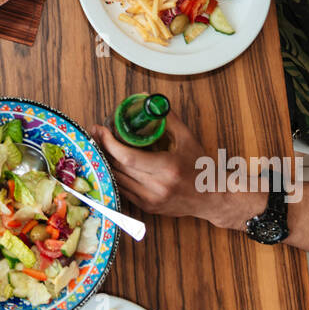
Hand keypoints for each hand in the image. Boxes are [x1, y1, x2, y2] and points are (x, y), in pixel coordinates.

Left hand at [91, 114, 219, 221]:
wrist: (212, 197)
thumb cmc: (201, 167)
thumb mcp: (187, 139)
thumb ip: (168, 119)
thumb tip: (150, 101)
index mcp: (167, 168)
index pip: (127, 157)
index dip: (109, 143)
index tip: (100, 129)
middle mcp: (156, 187)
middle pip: (118, 167)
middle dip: (103, 149)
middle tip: (96, 133)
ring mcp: (150, 200)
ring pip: (117, 179)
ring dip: (106, 162)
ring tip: (100, 145)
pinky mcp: (147, 208)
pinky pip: (123, 189)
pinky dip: (115, 175)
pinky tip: (112, 162)